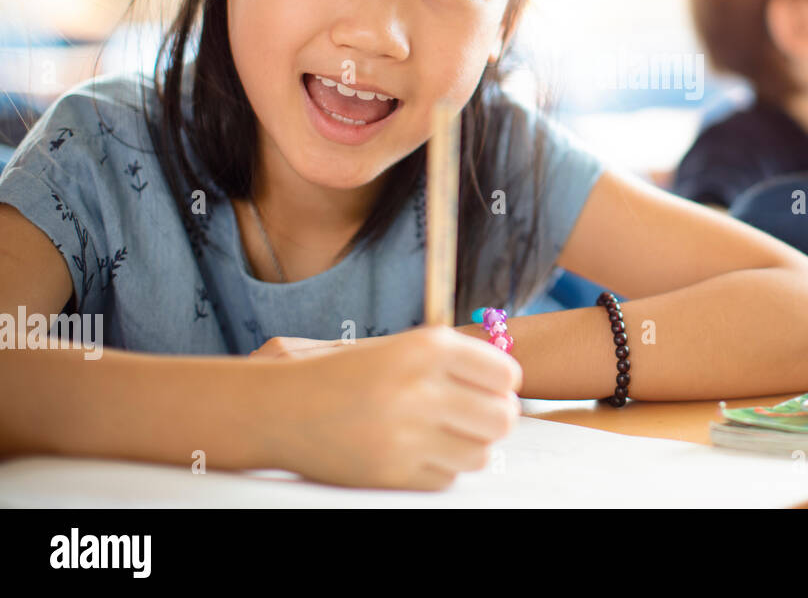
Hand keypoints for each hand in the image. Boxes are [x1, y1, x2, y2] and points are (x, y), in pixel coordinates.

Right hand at [266, 324, 521, 489]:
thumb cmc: (346, 374)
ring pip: (482, 453)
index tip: (492, 387)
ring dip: (472, 446)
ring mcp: (405, 436)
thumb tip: (509, 382)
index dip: (504, 383)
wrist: (280, 409)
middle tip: (480, 415)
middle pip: (502, 418)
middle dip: (497, 417)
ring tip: (449, 434)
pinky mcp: (391, 474)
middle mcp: (418, 389)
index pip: (505, 373)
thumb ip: (452, 360)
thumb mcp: (398, 348)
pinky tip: (421, 452)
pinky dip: (442, 468)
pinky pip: (448, 478)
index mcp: (424, 348)